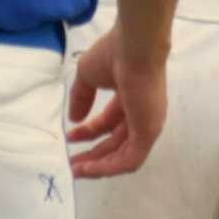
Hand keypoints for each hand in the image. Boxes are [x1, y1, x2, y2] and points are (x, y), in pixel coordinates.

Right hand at [66, 29, 168, 178]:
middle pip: (116, 143)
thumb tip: (74, 119)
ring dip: (99, 166)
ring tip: (76, 171)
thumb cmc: (114, 55)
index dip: (88, 132)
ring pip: (123, 156)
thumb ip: (81, 97)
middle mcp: (142, 113)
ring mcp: (148, 123)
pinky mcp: (148, 132)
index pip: (109, 123)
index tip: (70, 135)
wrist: (134, 47)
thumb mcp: (88, 76)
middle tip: (71, 164)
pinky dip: (109, 168)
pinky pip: (130, 160)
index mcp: (130, 98)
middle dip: (92, 155)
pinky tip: (88, 170)